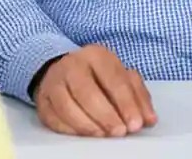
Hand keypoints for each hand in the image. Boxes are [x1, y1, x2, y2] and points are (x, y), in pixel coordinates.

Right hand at [33, 45, 157, 137]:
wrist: (62, 70)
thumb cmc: (98, 77)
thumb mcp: (121, 77)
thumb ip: (138, 96)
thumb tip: (149, 119)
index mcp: (96, 55)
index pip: (113, 79)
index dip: (126, 103)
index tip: (136, 124)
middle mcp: (72, 64)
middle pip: (87, 93)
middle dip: (106, 116)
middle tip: (119, 132)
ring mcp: (54, 81)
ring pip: (67, 106)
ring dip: (87, 125)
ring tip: (102, 135)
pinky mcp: (42, 100)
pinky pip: (53, 118)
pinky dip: (70, 129)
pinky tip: (85, 134)